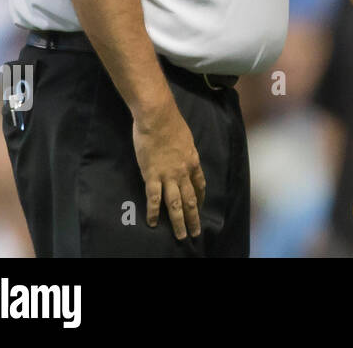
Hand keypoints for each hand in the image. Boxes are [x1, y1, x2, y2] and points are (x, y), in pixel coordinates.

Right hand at [132, 102, 205, 239]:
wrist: (158, 118)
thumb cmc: (171, 123)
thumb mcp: (186, 138)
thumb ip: (185, 150)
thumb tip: (183, 155)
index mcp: (193, 161)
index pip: (200, 185)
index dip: (200, 198)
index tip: (200, 207)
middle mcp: (184, 172)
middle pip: (191, 199)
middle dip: (194, 217)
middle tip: (195, 233)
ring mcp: (168, 175)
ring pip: (176, 204)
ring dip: (179, 221)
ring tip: (181, 236)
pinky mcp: (152, 175)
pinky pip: (155, 198)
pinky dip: (155, 212)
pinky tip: (154, 223)